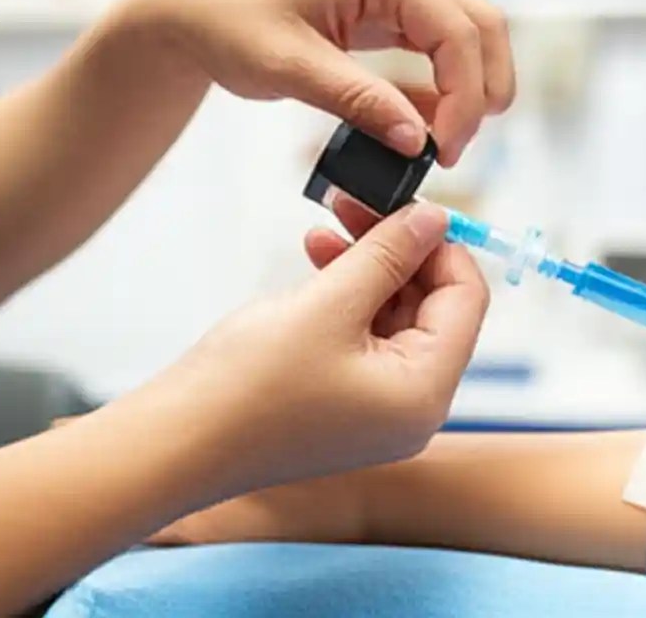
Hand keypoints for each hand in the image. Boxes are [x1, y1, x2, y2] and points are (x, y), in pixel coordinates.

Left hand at [124, 0, 514, 164]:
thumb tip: (417, 142)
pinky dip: (436, 90)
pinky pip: (428, 51)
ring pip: (462, 36)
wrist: (187, 11)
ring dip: (466, 88)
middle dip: (483, 89)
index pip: (458, 30)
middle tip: (455, 151)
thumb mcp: (288, 67)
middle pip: (479, 25)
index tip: (445, 151)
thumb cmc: (226, 22)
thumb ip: (356, 102)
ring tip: (442, 146)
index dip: (466, 95)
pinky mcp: (378, 16)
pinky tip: (422, 131)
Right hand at [126, 199, 487, 499]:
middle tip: (358, 205)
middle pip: (433, 309)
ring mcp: (375, 411)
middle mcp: (410, 409)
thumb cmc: (248, 386)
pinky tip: (314, 261)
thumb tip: (432, 219)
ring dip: (367, 268)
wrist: (179, 441)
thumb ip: (386, 256)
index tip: (408, 205)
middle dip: (398, 251)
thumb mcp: (327, 304)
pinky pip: (362, 339)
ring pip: (394, 319)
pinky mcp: (342, 404)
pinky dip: (345, 297)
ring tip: (327, 227)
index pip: (466, 301)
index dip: (442, 246)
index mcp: (424, 393)